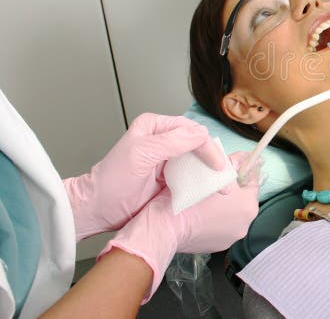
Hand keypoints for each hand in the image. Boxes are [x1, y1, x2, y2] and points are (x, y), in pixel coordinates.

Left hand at [63, 113, 226, 240]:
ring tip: (222, 186)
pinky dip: (203, 182)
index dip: (207, 147)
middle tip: (225, 177)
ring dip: (211, 172)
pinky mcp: (170, 176)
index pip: (191, 130)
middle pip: (198, 143)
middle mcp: (163, 138)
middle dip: (213, 159)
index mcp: (155, 126)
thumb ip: (171, 142)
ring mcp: (167, 158)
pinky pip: (192, 175)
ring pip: (198, 159)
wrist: (98, 210)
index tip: (216, 166)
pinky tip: (210, 189)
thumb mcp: (141, 155)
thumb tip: (202, 134)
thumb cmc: (112, 182)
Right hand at [98, 152, 259, 301]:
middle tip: (217, 180)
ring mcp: (232, 238)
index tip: (235, 166)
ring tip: (208, 197)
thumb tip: (243, 158)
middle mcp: (245, 224)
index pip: (253, 182)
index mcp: (248, 205)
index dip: (243, 172)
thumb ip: (232, 164)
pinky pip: (221, 227)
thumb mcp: (213, 172)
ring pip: (233, 214)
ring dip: (225, 205)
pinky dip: (215, 220)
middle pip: (243, 199)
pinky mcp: (219, 246)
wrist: (166, 226)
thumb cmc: (190, 197)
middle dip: (234, 189)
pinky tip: (202, 213)